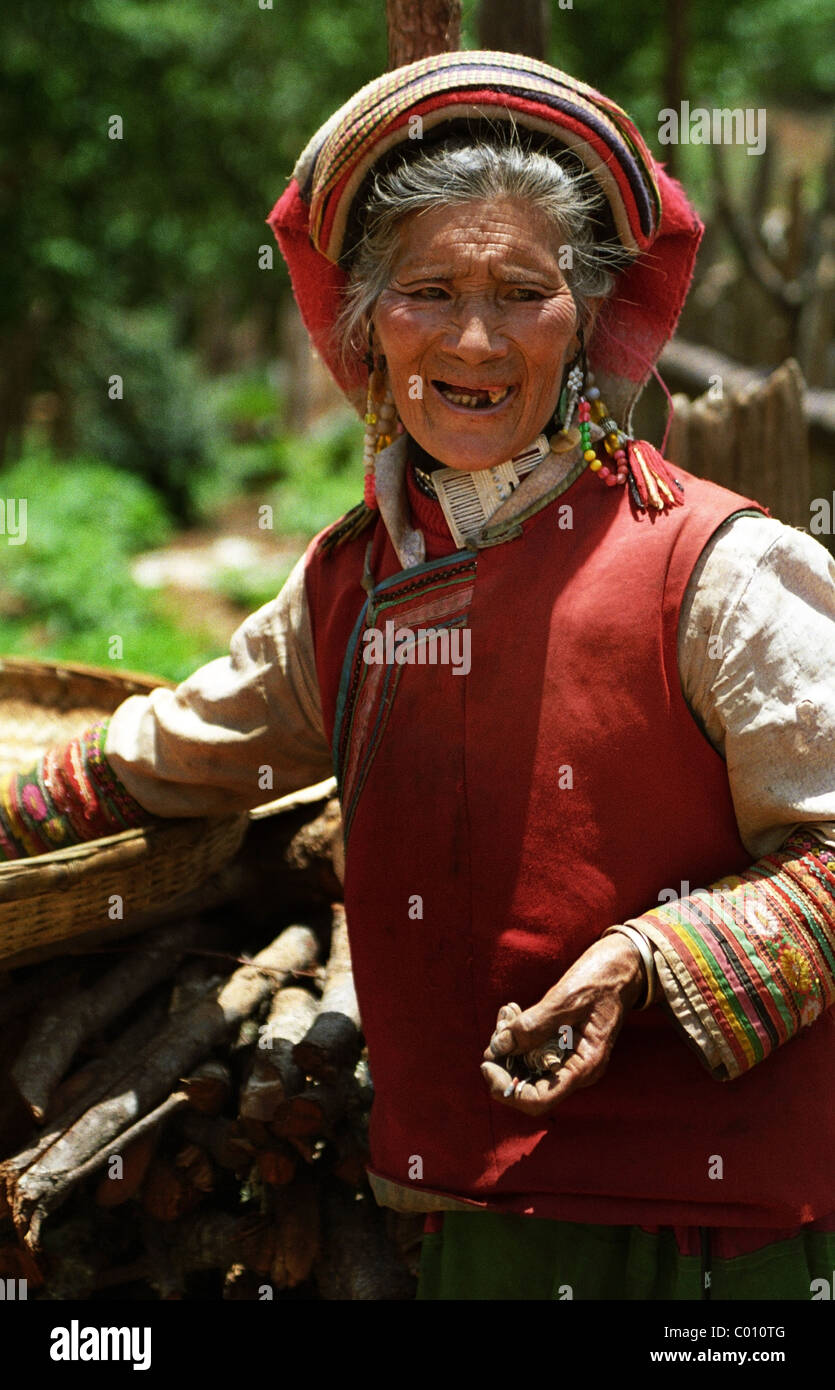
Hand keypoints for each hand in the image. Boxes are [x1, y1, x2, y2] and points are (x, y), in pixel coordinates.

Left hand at [480, 931, 645, 1118]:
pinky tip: (514, 1013)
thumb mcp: (566, 998)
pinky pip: (532, 1051)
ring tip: (506, 1014)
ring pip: (526, 1068)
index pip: (539, 1100)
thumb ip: (533, 1024)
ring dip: (508, 1046)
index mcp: (585, 1066)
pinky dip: (517, 1036)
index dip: (507, 1088)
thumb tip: (500, 1047)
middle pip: (528, 1086)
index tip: (487, 1063)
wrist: (623, 965)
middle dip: (504, 1062)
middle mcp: (576, 1070)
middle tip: (497, 1028)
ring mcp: (569, 1059)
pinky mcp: (562, 1046)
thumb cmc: (602, 979)